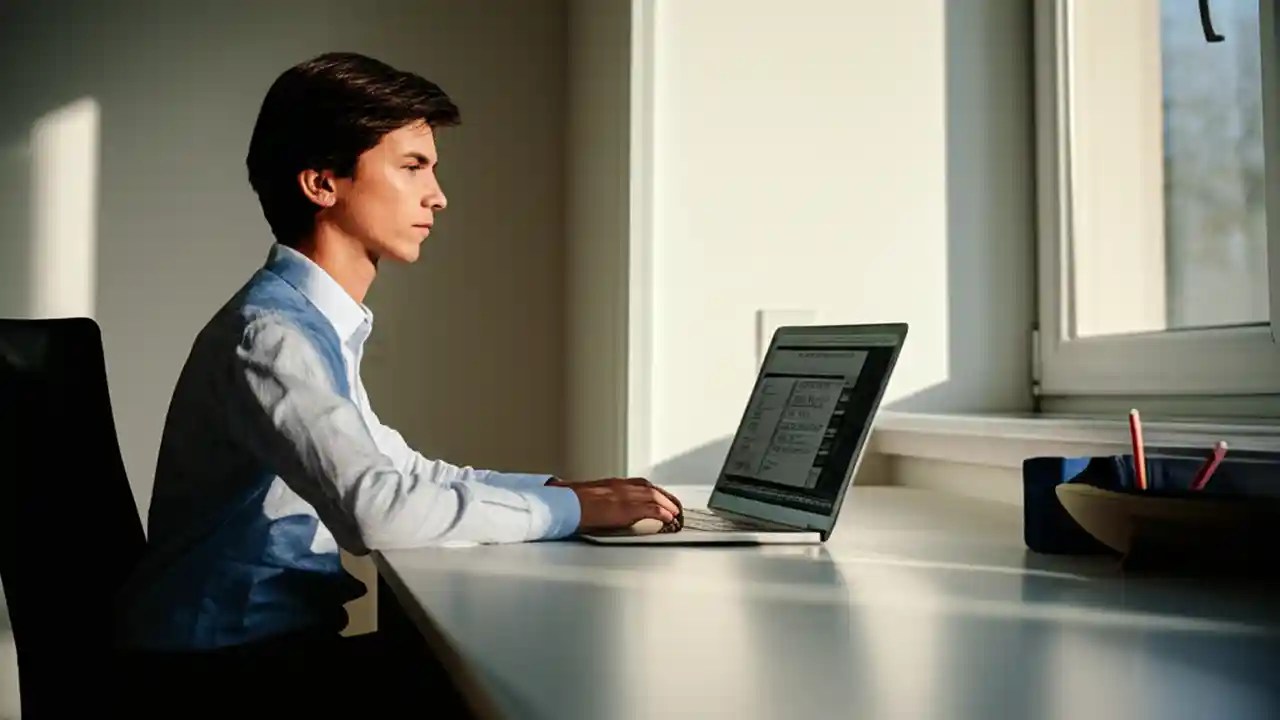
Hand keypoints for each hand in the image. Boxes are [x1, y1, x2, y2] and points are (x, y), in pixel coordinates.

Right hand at [548, 477, 681, 532]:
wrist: (565, 504)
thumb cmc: (569, 501)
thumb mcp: (584, 495)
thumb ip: (595, 497)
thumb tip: (592, 502)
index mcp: (612, 484)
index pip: (639, 484)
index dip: (653, 491)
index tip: (660, 497)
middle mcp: (621, 486)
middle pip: (651, 489)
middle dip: (665, 497)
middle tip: (673, 506)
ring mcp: (625, 496)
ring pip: (655, 497)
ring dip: (667, 505)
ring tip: (675, 513)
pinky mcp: (627, 509)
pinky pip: (652, 509)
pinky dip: (663, 513)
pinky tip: (668, 519)